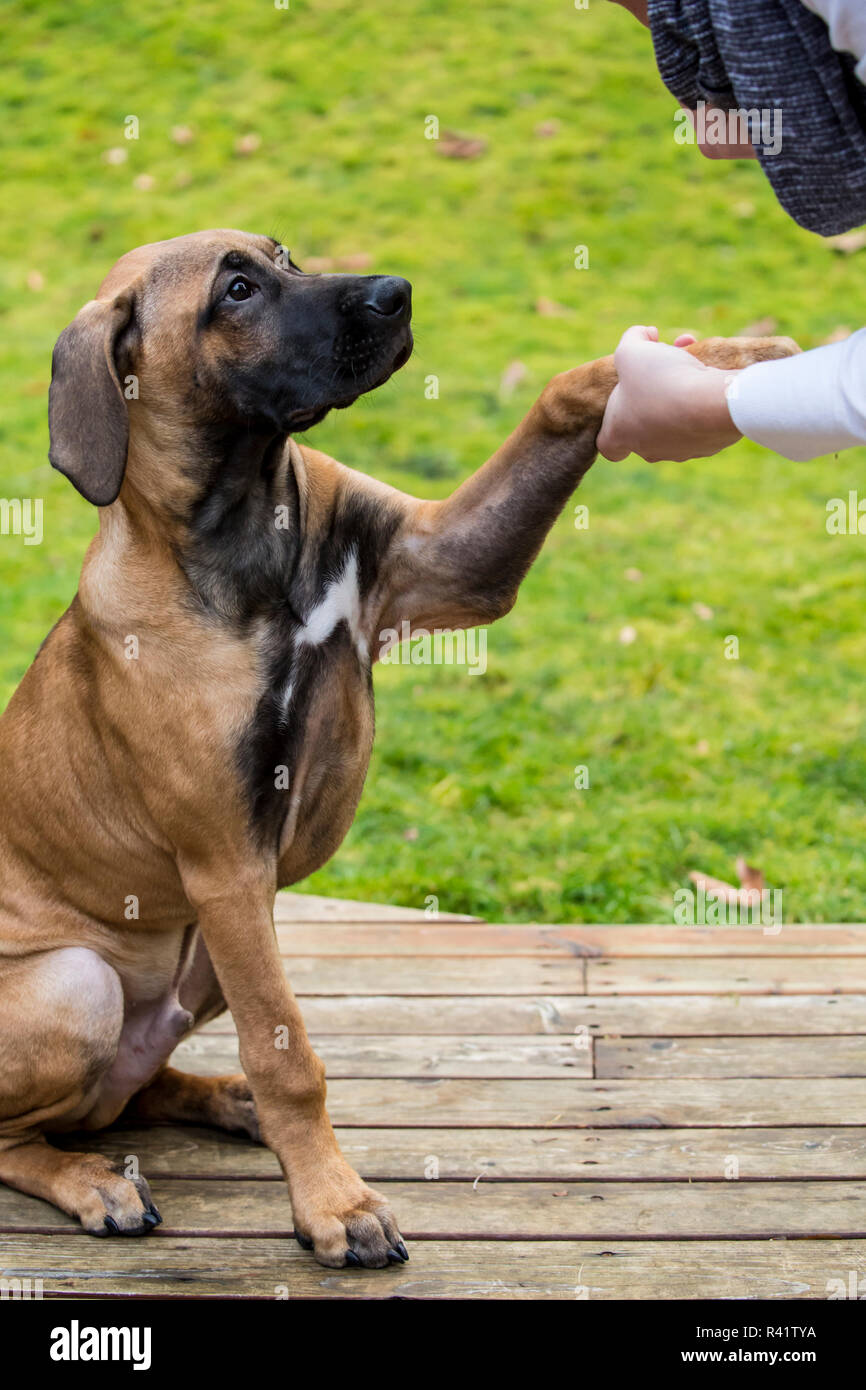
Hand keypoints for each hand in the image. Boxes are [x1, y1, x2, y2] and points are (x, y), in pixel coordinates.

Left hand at [597, 325, 742, 462]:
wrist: (710, 404)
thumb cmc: (661, 381)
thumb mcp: (632, 350)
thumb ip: (631, 338)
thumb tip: (644, 335)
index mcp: (621, 434)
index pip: (607, 444)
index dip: (612, 423)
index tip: (624, 402)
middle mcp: (648, 448)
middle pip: (644, 420)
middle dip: (651, 388)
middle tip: (661, 365)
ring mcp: (680, 450)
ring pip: (675, 413)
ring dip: (679, 384)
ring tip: (688, 354)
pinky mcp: (709, 442)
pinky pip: (701, 414)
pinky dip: (702, 392)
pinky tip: (708, 369)